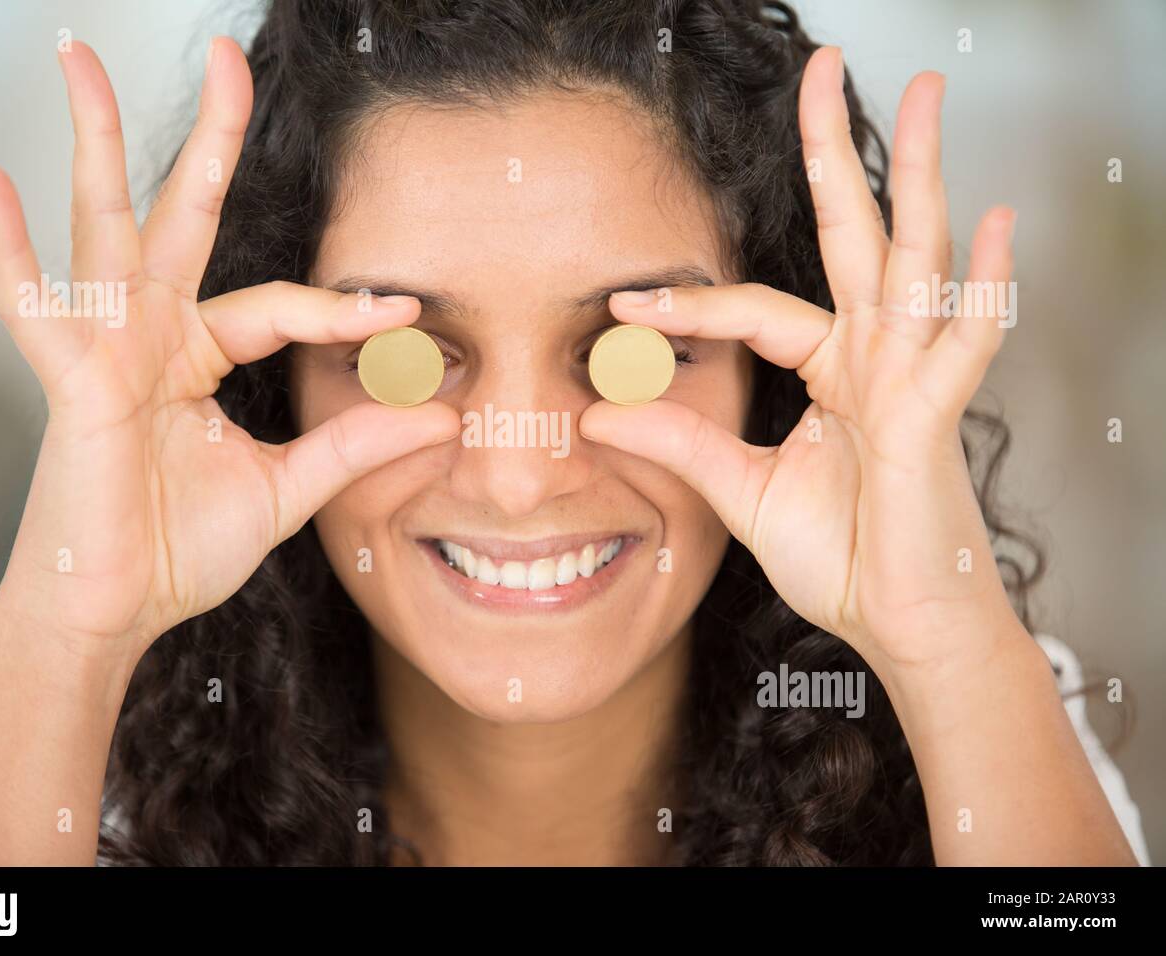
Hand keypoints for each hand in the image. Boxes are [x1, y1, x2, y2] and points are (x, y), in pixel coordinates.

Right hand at [0, 38, 457, 662]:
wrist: (118, 609)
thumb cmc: (178, 550)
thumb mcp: (288, 488)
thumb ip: (355, 448)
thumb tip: (439, 417)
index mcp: (198, 356)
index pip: (278, 306)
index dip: (342, 309)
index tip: (406, 317)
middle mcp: (152, 336)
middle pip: (182, 216)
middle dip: (206, 138)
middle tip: (227, 59)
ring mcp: (107, 350)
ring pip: (104, 226)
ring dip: (94, 142)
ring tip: (81, 60)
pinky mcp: (73, 382)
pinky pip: (33, 308)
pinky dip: (10, 250)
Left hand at [580, 47, 1022, 674]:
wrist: (898, 625)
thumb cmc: (843, 557)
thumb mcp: (740, 490)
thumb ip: (678, 442)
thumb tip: (598, 411)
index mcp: (833, 371)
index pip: (754, 310)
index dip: (687, 308)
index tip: (619, 310)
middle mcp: (875, 358)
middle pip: (854, 235)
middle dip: (838, 151)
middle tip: (824, 68)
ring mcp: (909, 379)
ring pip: (912, 259)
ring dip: (916, 176)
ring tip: (919, 95)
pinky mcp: (932, 420)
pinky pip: (961, 344)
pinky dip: (981, 286)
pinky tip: (992, 221)